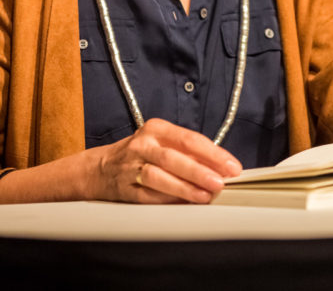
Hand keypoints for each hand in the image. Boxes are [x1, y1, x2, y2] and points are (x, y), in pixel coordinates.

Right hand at [91, 118, 242, 203]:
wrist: (100, 168)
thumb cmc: (141, 154)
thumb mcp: (163, 143)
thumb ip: (190, 153)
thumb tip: (221, 167)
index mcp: (157, 129)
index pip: (189, 139)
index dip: (213, 154)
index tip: (232, 167)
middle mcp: (143, 144)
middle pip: (173, 157)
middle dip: (199, 171)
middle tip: (219, 182)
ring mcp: (131, 166)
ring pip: (159, 176)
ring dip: (184, 188)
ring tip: (204, 196)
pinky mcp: (125, 188)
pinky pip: (148, 195)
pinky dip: (167, 200)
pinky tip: (182, 204)